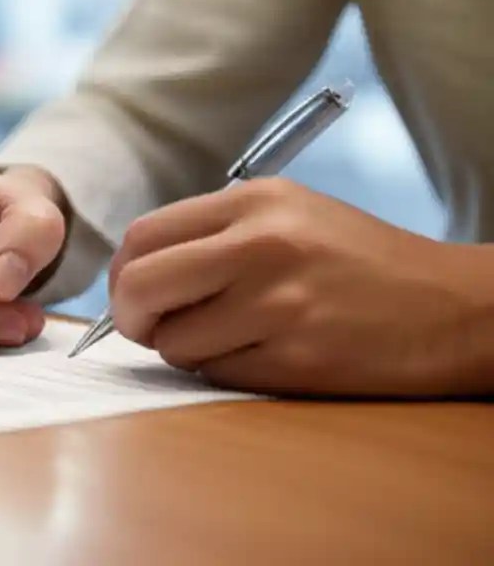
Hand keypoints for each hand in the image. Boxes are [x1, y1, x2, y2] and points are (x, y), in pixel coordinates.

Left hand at [109, 178, 493, 396]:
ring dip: (185, 350)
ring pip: (172, 342)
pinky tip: (264, 354)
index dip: (122, 274)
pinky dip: (224, 372)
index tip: (131, 293)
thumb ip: (212, 234)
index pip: (142, 237)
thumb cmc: (358, 263)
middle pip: (139, 287)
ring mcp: (279, 305)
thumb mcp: (289, 215)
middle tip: (149, 327)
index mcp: (254, 202)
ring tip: (231, 337)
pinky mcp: (296, 360)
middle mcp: (262, 246)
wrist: (455, 308)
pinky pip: (216, 375)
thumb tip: (132, 276)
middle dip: (130, 316)